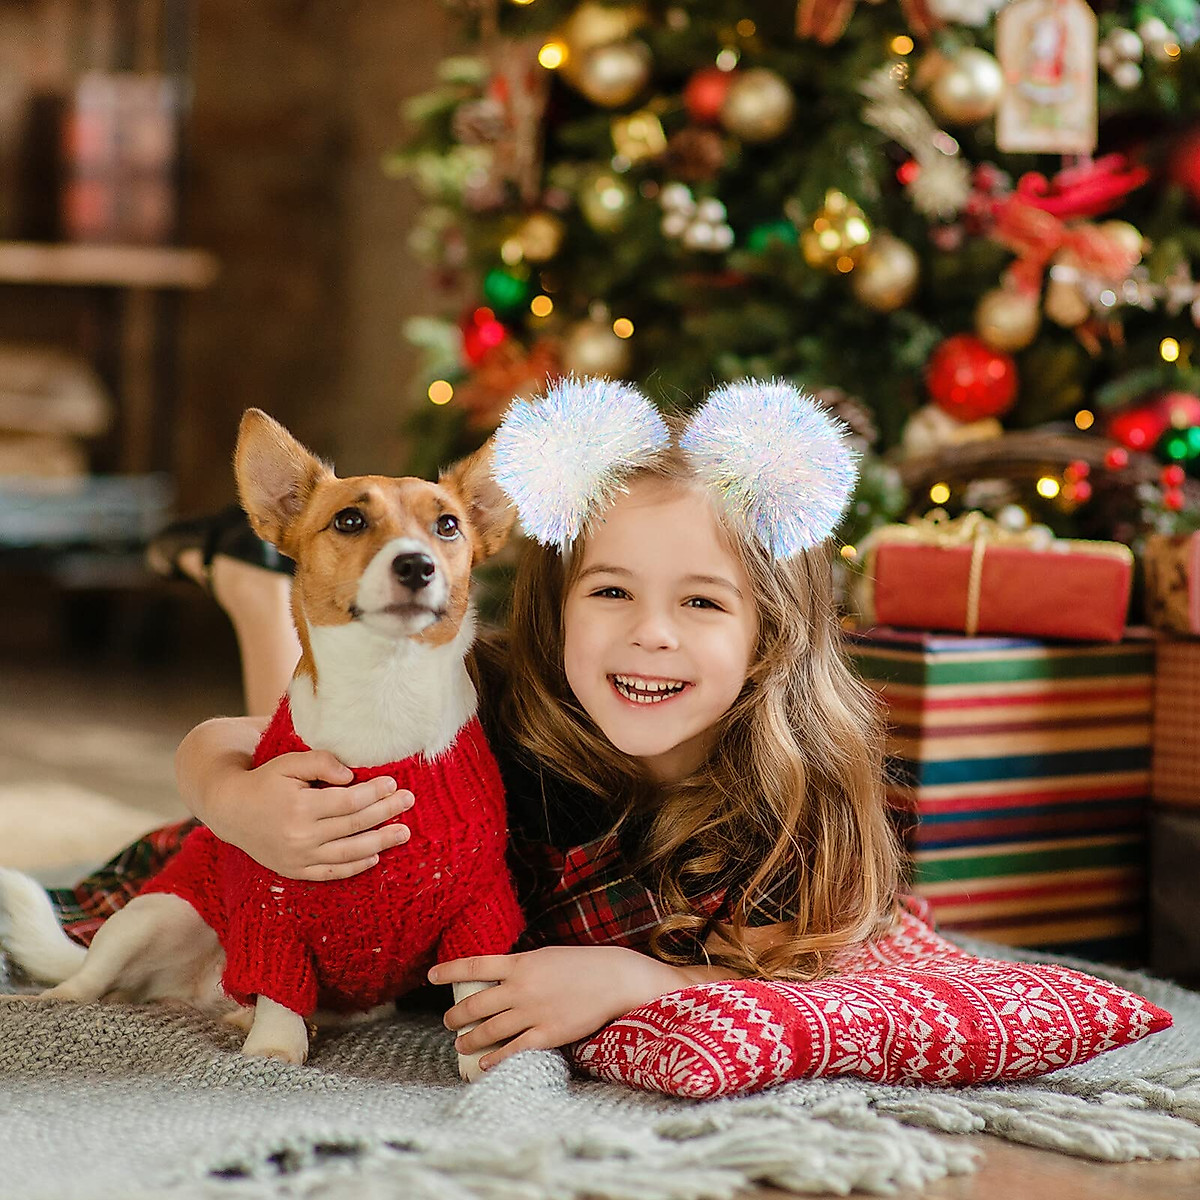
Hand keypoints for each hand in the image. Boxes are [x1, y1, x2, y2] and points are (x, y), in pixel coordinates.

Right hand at [210, 750, 413, 880]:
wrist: (231, 811)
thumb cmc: (265, 781)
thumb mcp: (289, 763)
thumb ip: (321, 762)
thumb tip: (352, 775)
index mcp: (300, 807)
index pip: (349, 801)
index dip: (374, 793)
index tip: (394, 783)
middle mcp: (300, 836)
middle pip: (354, 825)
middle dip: (385, 813)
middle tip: (409, 802)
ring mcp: (298, 858)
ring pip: (348, 853)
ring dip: (380, 843)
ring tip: (404, 833)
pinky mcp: (295, 871)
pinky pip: (331, 873)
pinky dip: (355, 867)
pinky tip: (375, 856)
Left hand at [429, 946, 688, 1070]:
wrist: (613, 978)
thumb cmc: (580, 965)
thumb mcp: (545, 956)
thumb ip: (520, 967)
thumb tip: (497, 977)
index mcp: (520, 963)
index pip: (474, 965)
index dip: (449, 971)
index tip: (431, 976)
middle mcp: (520, 988)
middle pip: (475, 1004)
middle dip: (455, 1016)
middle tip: (449, 1022)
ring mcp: (532, 1012)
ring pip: (489, 1030)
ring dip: (469, 1039)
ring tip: (461, 1044)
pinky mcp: (547, 1034)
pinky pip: (513, 1050)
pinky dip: (494, 1059)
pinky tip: (484, 1064)